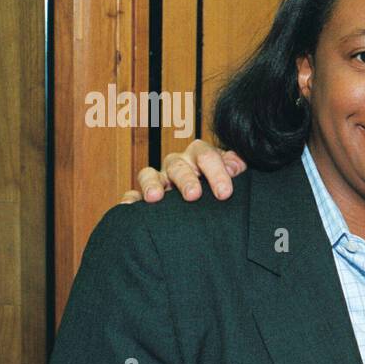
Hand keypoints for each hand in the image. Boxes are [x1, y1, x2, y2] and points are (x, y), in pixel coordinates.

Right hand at [118, 138, 246, 204]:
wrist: (214, 195)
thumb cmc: (223, 184)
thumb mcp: (234, 175)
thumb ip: (235, 167)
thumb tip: (235, 167)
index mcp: (200, 156)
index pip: (206, 156)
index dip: (216, 173)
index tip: (224, 193)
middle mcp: (178, 165)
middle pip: (178, 165)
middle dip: (186, 180)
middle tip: (193, 195)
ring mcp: (161, 179)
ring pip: (150, 174)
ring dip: (152, 184)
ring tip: (155, 198)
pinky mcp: (145, 194)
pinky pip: (133, 193)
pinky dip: (130, 199)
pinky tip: (129, 207)